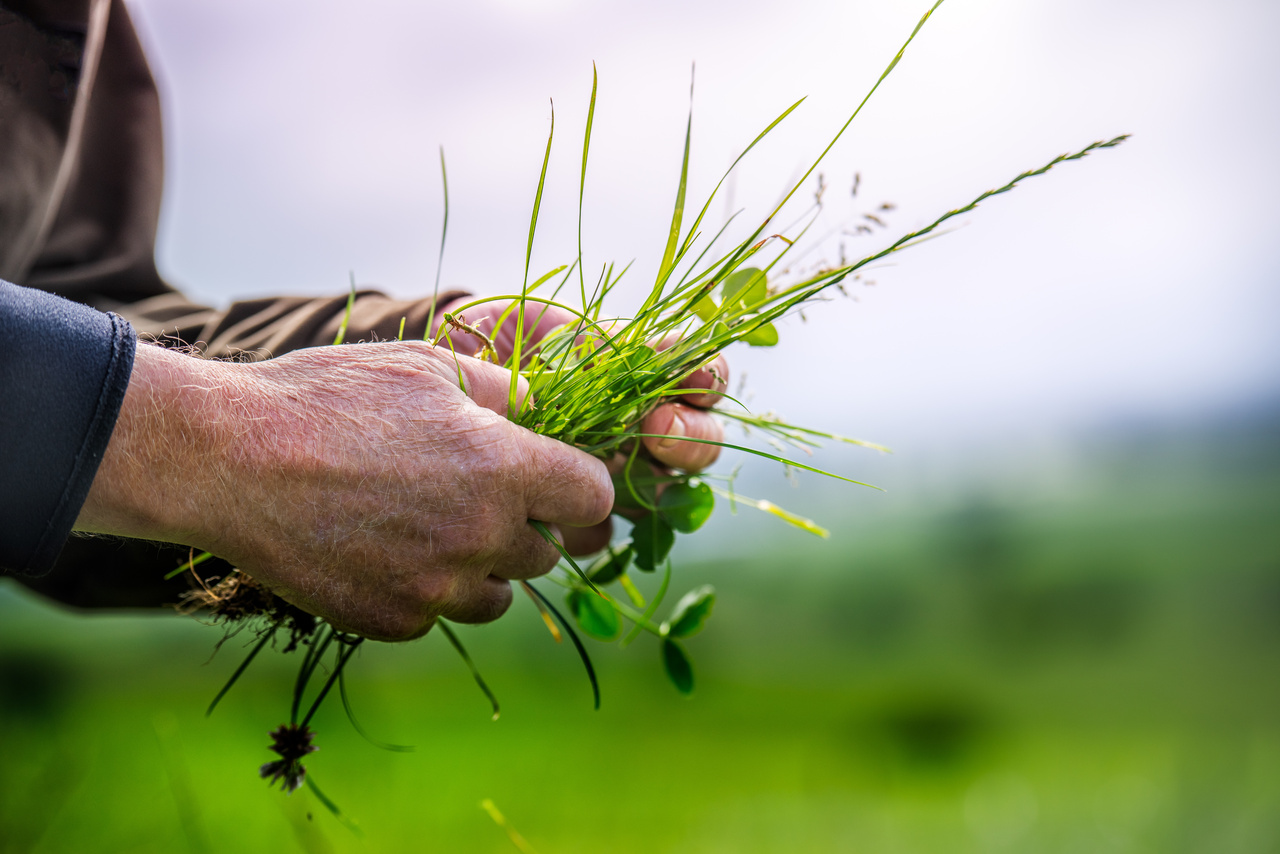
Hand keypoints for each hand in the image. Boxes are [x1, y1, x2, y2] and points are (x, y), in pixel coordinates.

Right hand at [75, 341, 612, 639]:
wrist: (229, 458)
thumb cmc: (330, 398)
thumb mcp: (428, 366)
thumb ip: (505, 393)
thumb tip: (547, 412)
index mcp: (505, 468)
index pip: (594, 499)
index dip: (582, 488)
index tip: (562, 484)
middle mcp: (482, 537)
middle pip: (547, 553)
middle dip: (524, 526)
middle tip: (473, 493)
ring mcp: (436, 587)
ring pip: (497, 594)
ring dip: (480, 566)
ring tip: (426, 522)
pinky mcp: (391, 620)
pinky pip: (436, 614)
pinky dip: (424, 589)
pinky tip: (382, 549)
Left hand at [436, 299, 729, 554]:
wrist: (435, 392)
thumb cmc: (489, 347)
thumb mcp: (536, 327)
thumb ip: (589, 339)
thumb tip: (638, 348)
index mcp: (638, 377)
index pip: (700, 377)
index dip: (708, 379)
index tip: (694, 380)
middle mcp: (638, 428)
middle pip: (702, 440)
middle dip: (692, 436)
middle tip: (656, 428)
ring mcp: (613, 474)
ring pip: (669, 490)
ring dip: (660, 484)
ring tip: (627, 467)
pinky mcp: (576, 515)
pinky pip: (608, 533)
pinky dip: (604, 527)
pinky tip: (588, 513)